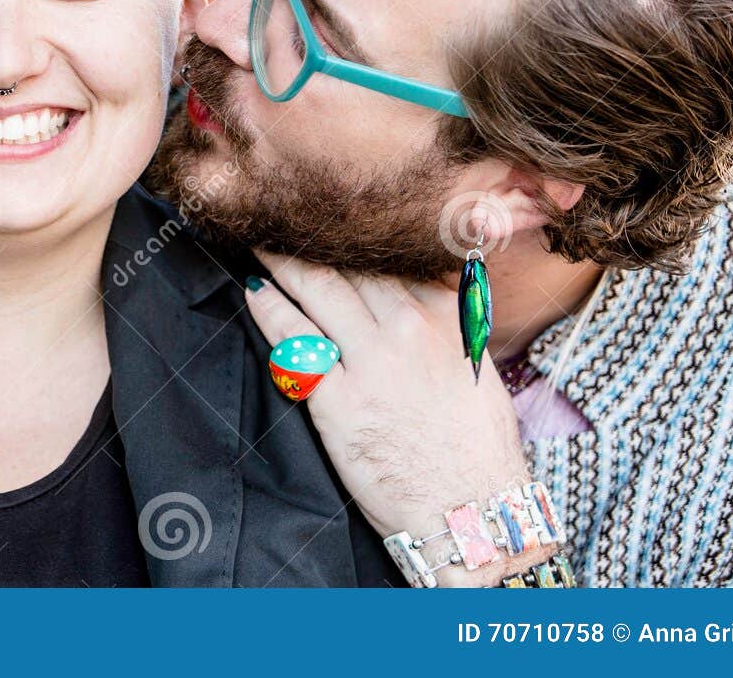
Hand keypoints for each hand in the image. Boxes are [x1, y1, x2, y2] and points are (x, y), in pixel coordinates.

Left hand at [246, 251, 548, 586]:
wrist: (473, 514)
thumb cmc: (478, 451)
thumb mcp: (477, 369)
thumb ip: (452, 321)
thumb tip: (433, 287)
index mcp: (446, 320)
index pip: (391, 258)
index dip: (357, 236)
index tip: (332, 218)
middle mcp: (408, 331)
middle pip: (348, 266)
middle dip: (312, 239)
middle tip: (283, 219)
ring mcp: (371, 362)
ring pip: (317, 290)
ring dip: (283, 262)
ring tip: (260, 242)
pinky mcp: (338, 399)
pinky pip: (293, 340)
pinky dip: (269, 310)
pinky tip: (254, 293)